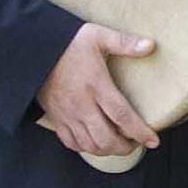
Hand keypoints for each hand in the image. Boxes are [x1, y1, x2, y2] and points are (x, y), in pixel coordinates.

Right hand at [36, 20, 158, 158]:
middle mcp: (82, 105)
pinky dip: (86, 148)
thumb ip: (125, 42)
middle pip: (106, 139)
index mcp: (96, 86)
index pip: (122, 116)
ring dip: (107, 150)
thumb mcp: (98, 36)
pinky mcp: (56, 118)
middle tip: (136, 143)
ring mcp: (67, 115)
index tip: (153, 140)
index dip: (140, 132)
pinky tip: (96, 142)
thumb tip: (151, 45)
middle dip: (125, 147)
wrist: (34, 51)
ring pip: (89, 145)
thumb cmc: (68, 43)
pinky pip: (71, 143)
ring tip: (119, 144)